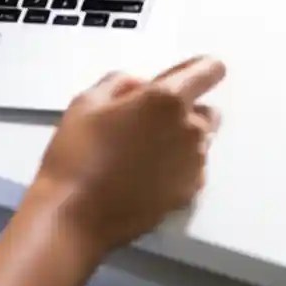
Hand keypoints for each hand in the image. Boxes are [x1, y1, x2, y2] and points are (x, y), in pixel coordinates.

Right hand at [29, 56, 225, 253]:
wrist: (75, 215)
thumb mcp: (88, 101)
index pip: (210, 69)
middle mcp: (190, 129)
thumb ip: (121, 82)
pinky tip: (145, 173)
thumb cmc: (77, 156)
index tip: (179, 78)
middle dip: (184, 109)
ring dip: (179, 138)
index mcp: (167, 100)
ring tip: (140, 151)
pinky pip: (193, 168)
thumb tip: (139, 86)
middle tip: (145, 121)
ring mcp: (194, 164)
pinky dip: (177, 166)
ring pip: (199, 140)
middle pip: (206, 109)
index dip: (197, 70)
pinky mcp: (189, 193)